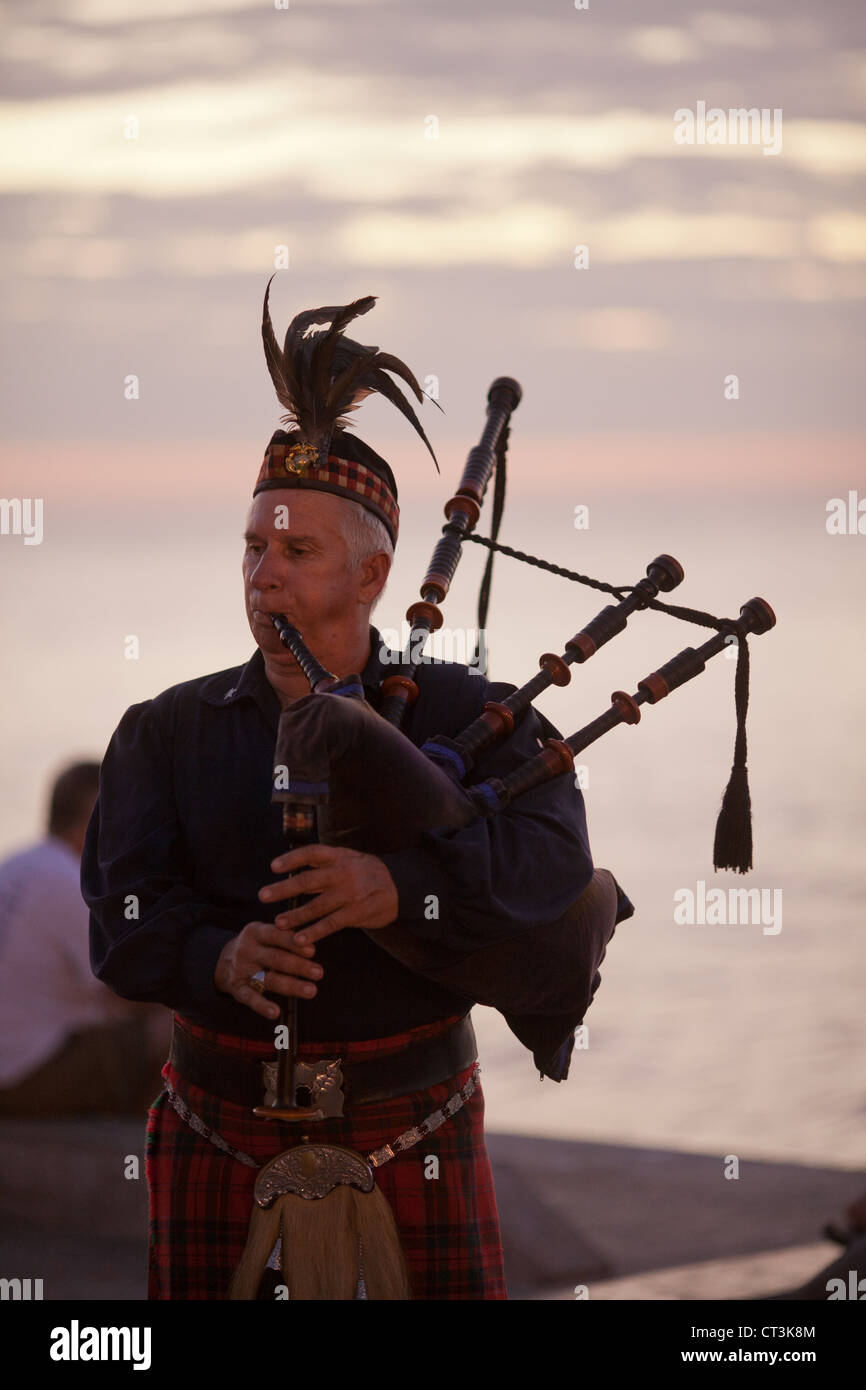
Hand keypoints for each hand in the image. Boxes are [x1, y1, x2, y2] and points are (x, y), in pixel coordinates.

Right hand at [214, 921, 322, 1019]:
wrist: (223, 959)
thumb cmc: (258, 945)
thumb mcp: (266, 934)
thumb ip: (286, 938)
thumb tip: (312, 947)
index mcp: (256, 932)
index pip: (277, 936)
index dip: (294, 944)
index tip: (313, 951)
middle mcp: (247, 950)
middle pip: (276, 959)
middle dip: (299, 966)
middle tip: (319, 972)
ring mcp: (242, 970)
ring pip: (269, 979)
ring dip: (292, 985)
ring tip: (311, 991)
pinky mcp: (237, 989)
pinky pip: (251, 998)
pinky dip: (262, 1006)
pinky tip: (275, 1012)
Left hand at [258, 844, 398, 945]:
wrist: (400, 887)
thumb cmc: (365, 873)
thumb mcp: (348, 860)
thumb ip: (322, 867)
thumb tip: (291, 873)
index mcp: (339, 856)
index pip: (312, 853)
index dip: (292, 858)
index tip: (273, 867)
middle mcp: (344, 872)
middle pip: (308, 880)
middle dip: (283, 889)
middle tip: (263, 895)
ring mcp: (351, 893)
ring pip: (317, 905)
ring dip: (295, 916)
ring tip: (278, 923)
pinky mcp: (357, 913)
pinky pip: (331, 924)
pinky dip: (314, 932)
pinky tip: (300, 939)